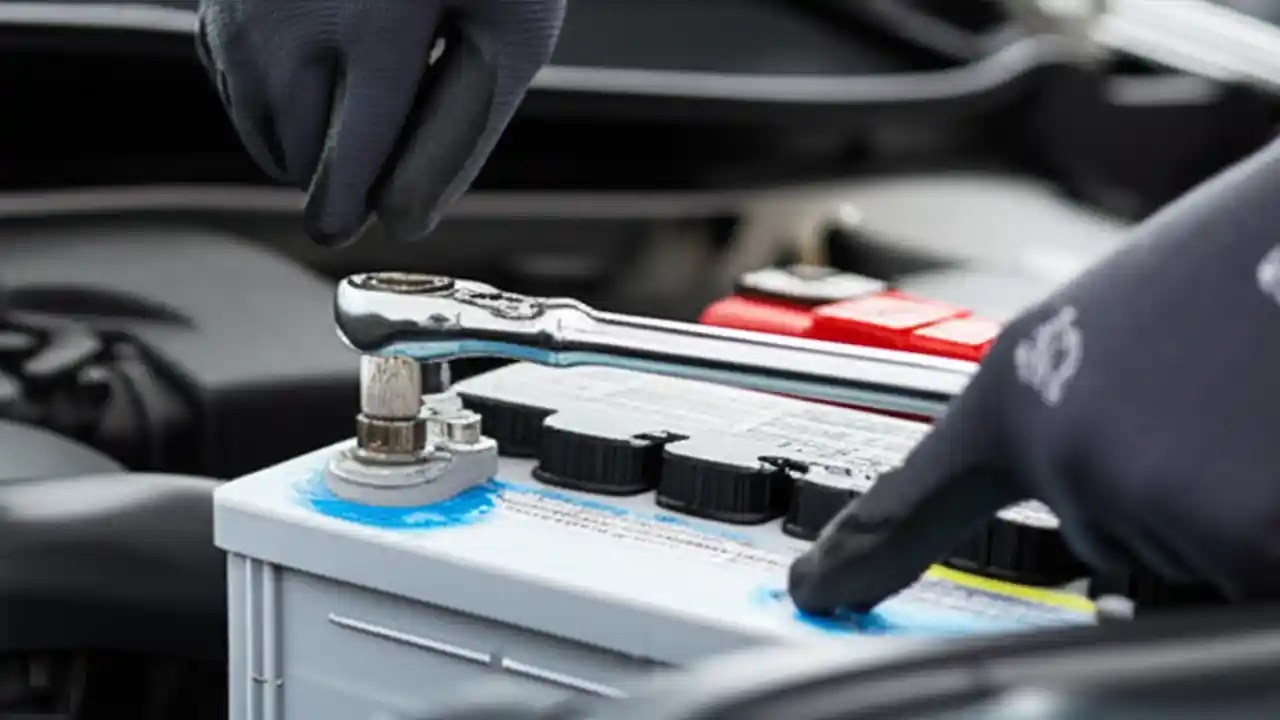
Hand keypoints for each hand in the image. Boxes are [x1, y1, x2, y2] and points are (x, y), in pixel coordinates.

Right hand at [196, 0, 565, 245]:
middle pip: (298, 165)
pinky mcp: (216, 2)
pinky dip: (280, 98)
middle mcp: (284, 24)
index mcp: (371, 34)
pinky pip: (238, 91)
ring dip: (312, 137)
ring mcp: (238, 8)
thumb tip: (407, 222)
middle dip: (347, 165)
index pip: (341, 178)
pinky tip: (329, 61)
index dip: (359, 212)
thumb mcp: (511, 30)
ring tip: (370, 81)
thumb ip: (460, 133)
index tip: (369, 216)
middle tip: (400, 106)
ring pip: (262, 132)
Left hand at [789, 135, 1279, 613]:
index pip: (916, 496)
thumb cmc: (1244, 257)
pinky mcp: (1240, 538)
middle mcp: (1062, 448)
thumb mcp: (1125, 325)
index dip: (861, 552)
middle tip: (1216, 404)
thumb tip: (1095, 484)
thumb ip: (1080, 413)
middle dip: (1164, 494)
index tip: (817, 590)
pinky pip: (1248, 584)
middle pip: (1103, 543)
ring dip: (1226, 507)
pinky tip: (1278, 448)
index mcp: (1023, 385)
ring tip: (1252, 409)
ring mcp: (1141, 497)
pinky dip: (1273, 535)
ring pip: (1182, 561)